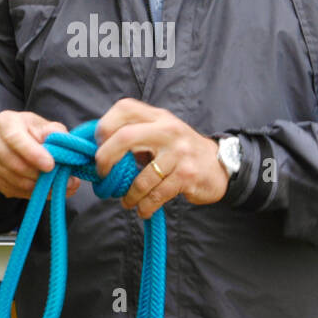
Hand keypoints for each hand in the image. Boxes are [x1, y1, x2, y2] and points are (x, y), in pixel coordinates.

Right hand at [0, 110, 81, 199]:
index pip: (15, 139)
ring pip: (19, 183)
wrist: (13, 143)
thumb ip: (54, 132)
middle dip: (43, 175)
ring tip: (64, 185)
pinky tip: (50, 188)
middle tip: (68, 181)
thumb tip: (61, 145)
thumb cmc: (32, 132)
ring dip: (43, 187)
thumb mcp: (45, 125)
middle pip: (17, 165)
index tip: (50, 165)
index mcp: (5, 123)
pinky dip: (37, 193)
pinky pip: (18, 192)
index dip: (33, 154)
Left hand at [93, 99, 226, 218]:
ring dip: (128, 195)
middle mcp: (168, 130)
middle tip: (102, 174)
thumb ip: (135, 134)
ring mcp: (179, 152)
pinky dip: (145, 206)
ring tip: (127, 201)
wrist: (219, 164)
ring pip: (140, 178)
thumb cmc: (180, 150)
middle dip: (105, 159)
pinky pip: (156, 195)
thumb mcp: (161, 132)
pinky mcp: (186, 175)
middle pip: (124, 137)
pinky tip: (143, 209)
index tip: (98, 146)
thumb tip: (98, 149)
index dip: (104, 127)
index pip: (124, 108)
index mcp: (158, 116)